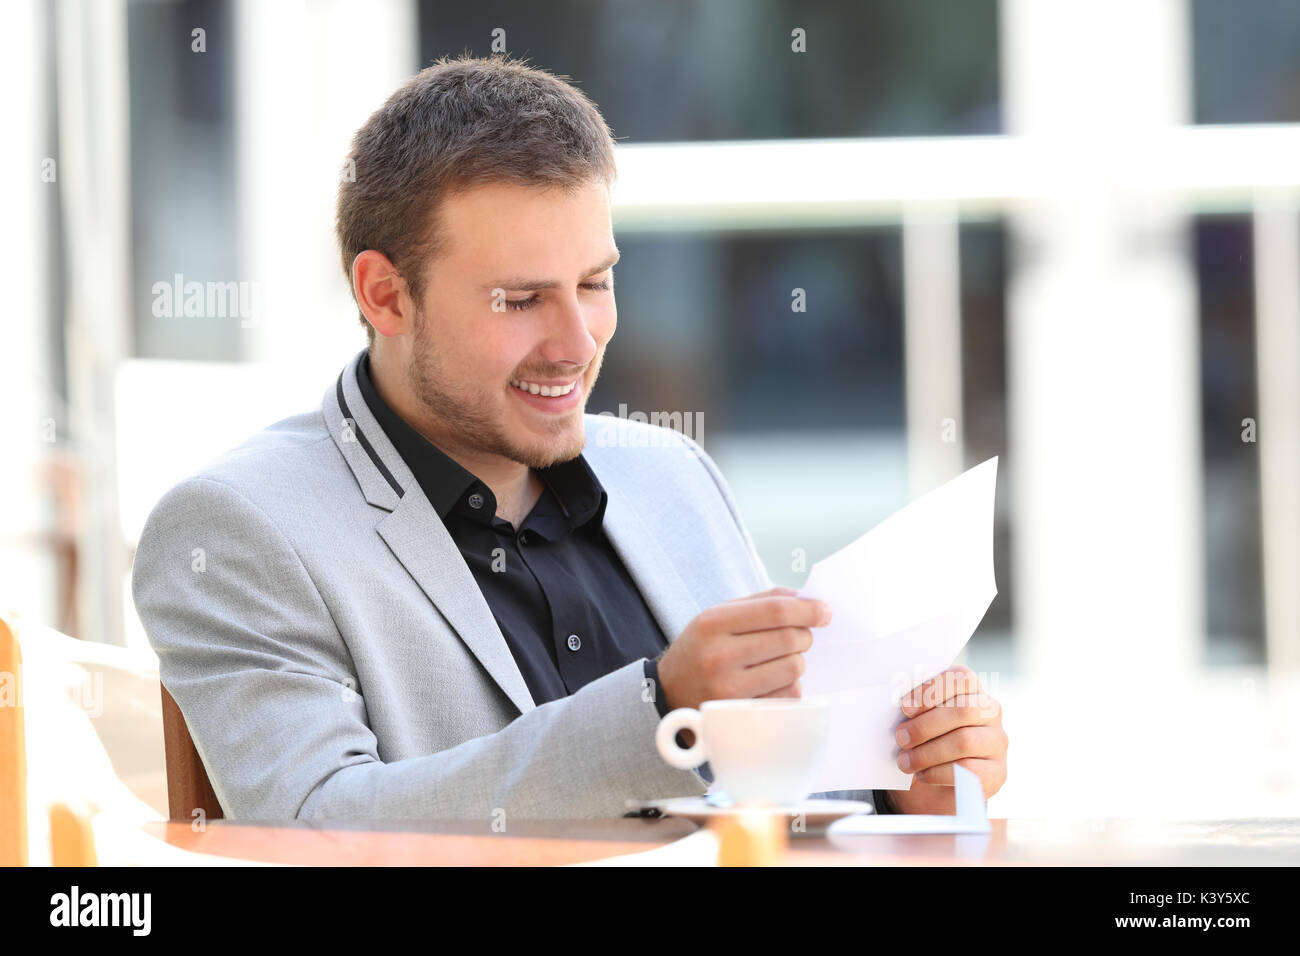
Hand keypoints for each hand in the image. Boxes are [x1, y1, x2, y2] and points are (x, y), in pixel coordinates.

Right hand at [657, 586, 831, 710]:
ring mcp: (730, 690)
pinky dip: (790, 685)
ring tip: (779, 660)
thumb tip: (805, 598)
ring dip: (797, 661)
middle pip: (789, 639)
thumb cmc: (702, 650)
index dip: (807, 610)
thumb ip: (760, 602)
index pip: (775, 611)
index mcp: (712, 623)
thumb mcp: (717, 617)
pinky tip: (771, 682)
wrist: (669, 695)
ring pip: (794, 668)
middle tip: (799, 636)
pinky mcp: (743, 715)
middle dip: (804, 635)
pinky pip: (789, 695)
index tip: (824, 611)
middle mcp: (719, 657)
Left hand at [883, 664, 1007, 814]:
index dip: (932, 690)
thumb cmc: (924, 738)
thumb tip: (896, 705)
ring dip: (927, 752)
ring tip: (904, 761)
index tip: (904, 707)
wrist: (938, 779)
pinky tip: (922, 774)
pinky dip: (939, 773)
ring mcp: (997, 742)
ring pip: (964, 742)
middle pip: (963, 710)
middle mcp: (991, 711)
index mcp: (972, 689)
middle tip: (900, 738)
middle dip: (925, 725)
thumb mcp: (918, 718)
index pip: (961, 677)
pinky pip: (969, 771)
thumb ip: (914, 707)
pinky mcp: (998, 772)